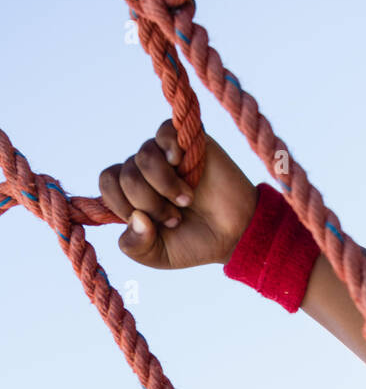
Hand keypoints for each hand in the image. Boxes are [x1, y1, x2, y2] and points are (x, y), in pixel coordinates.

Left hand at [98, 120, 257, 269]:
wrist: (235, 235)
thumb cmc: (195, 244)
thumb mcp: (157, 255)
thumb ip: (135, 246)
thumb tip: (136, 218)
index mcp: (133, 194)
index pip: (108, 183)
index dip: (122, 204)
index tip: (152, 224)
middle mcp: (146, 171)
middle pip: (124, 174)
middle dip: (148, 203)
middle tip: (175, 218)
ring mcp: (167, 154)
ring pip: (143, 157)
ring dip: (163, 185)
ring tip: (186, 200)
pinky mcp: (188, 141)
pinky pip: (164, 133)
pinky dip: (170, 148)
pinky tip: (181, 164)